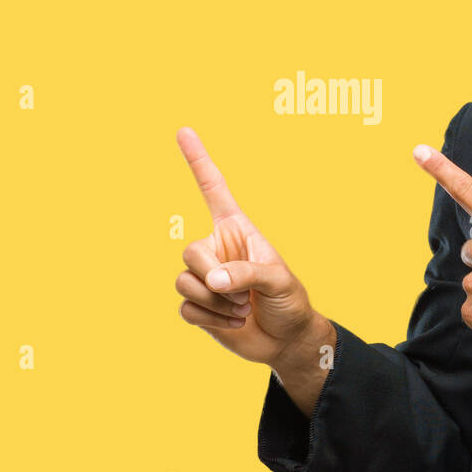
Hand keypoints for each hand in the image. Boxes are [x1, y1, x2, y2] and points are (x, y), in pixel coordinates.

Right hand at [175, 126, 319, 366]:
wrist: (285, 340)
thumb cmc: (288, 301)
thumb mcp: (278, 280)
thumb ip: (247, 273)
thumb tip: (214, 280)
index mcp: (236, 230)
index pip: (213, 189)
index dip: (199, 161)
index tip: (184, 131)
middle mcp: (216, 250)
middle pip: (189, 251)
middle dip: (211, 276)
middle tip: (239, 294)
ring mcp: (205, 278)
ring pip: (183, 282)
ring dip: (214, 303)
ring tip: (241, 309)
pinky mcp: (198, 306)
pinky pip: (185, 308)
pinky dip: (210, 320)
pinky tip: (233, 323)